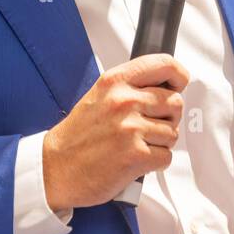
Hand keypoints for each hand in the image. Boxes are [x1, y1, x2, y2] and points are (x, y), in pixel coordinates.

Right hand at [43, 53, 188, 210]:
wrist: (54, 168)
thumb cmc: (77, 135)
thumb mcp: (99, 96)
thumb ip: (130, 87)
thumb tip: (166, 88)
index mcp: (115, 81)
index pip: (164, 65)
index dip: (178, 76)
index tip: (179, 85)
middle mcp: (124, 101)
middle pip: (175, 103)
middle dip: (168, 118)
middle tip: (150, 127)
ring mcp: (130, 129)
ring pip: (172, 132)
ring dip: (160, 143)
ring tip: (138, 145)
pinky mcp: (135, 156)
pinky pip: (166, 156)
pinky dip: (155, 162)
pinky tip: (137, 161)